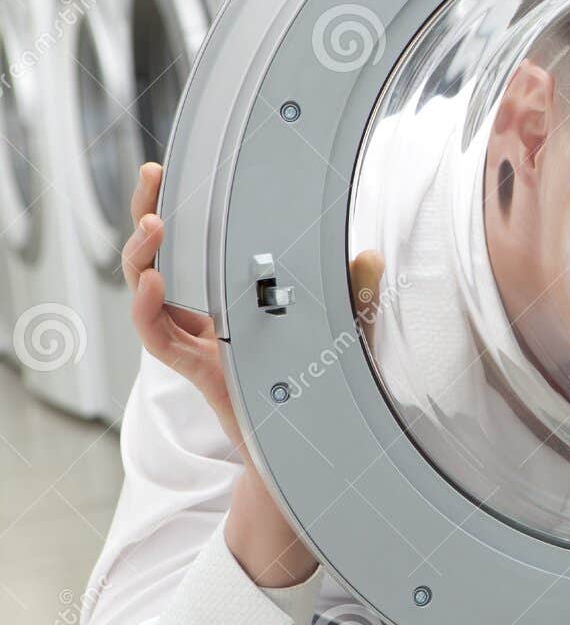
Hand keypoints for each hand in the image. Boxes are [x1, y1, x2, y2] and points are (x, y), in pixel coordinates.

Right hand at [123, 162, 318, 587]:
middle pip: (162, 257)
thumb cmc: (320, 389)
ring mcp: (197, 343)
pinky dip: (150, 310)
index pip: (197, 244)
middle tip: (154, 175)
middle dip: (150, 213)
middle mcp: (206, 317)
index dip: (183, 207)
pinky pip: (159, 340)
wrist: (311, 455)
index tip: (178, 169)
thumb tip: (371, 255)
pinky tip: (155, 284)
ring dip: (143, 256)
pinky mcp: (199, 371)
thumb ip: (353, 295)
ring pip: (149, 292)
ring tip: (153, 224)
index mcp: (232, 298)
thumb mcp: (345, 332)